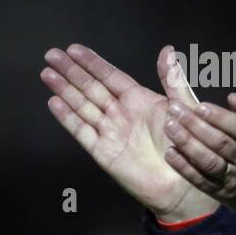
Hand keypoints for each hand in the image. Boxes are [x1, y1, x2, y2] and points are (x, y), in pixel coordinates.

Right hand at [40, 44, 218, 223]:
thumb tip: (167, 49)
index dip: (92, 63)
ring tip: (47, 74)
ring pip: (82, 106)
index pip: (110, 76)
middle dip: (71, 72)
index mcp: (139, 100)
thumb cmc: (189, 146)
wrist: (184, 185)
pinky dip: (67, 117)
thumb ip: (172, 80)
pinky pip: (82, 131)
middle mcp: (121, 113)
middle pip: (91, 88)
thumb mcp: (183, 108)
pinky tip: (54, 102)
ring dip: (64, 90)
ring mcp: (110, 133)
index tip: (73, 49)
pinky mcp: (103, 152)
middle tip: (51, 55)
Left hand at [161, 93, 235, 218]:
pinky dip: (184, 167)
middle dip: (195, 125)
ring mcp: (232, 177)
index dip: (220, 117)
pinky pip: (201, 180)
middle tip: (174, 109)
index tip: (200, 106)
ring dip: (187, 144)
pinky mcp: (221, 192)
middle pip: (220, 143)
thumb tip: (232, 97)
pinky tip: (170, 153)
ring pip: (208, 162)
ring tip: (169, 126)